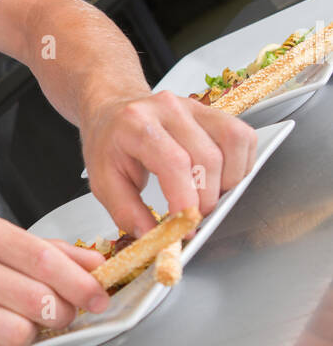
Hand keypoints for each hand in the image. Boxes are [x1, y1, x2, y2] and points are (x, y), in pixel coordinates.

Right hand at [0, 213, 109, 345]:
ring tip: (9, 319)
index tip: (98, 297)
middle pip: (38, 301)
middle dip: (61, 313)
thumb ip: (48, 251)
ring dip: (27, 334)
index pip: (45, 261)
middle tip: (57, 313)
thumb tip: (95, 265)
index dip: (81, 284)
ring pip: (19, 334)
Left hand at [81, 90, 257, 237]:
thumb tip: (156, 239)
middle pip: (208, 158)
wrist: (113, 111)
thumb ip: (127, 213)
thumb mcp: (103, 183)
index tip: (187, 228)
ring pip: (233, 143)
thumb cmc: (109, 145)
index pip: (174, 163)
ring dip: (229, 181)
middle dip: (207, 199)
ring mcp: (194, 107)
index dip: (186, 200)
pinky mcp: (212, 111)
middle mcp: (169, 109)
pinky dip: (240, 165)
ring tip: (207, 197)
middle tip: (193, 217)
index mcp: (136, 125)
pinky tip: (220, 179)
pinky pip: (242, 137)